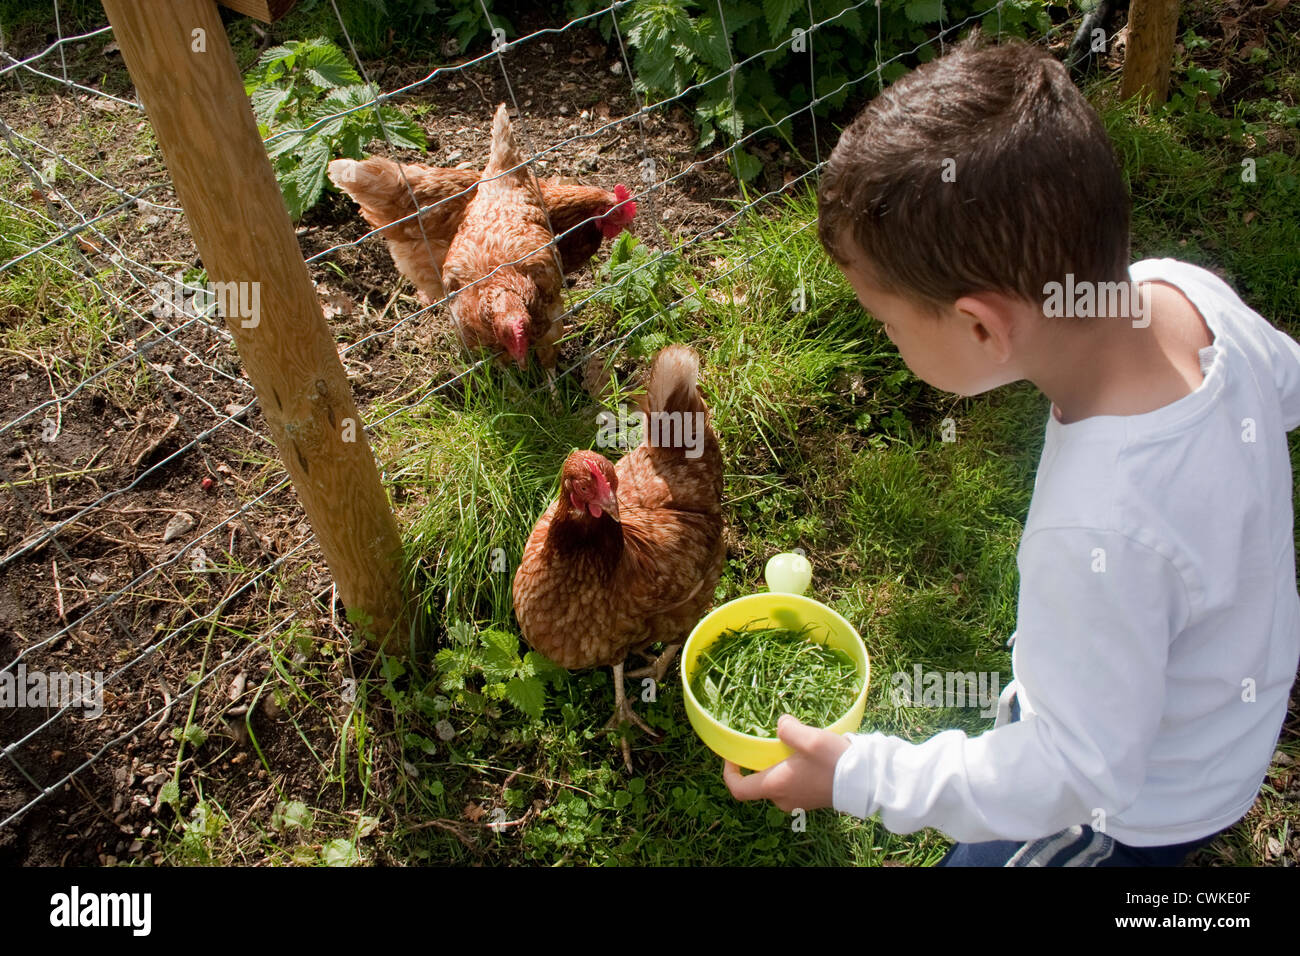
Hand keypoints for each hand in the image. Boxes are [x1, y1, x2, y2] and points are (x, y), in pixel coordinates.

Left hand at [722, 714, 851, 811]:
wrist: (866, 781)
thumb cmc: (834, 762)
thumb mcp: (810, 739)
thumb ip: (789, 729)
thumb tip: (781, 725)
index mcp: (775, 786)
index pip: (739, 789)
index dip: (729, 772)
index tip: (733, 755)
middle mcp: (783, 798)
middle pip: (758, 781)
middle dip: (760, 760)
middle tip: (769, 740)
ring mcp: (797, 801)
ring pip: (776, 781)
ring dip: (778, 763)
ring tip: (793, 743)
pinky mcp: (810, 799)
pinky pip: (791, 783)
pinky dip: (791, 769)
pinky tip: (807, 753)